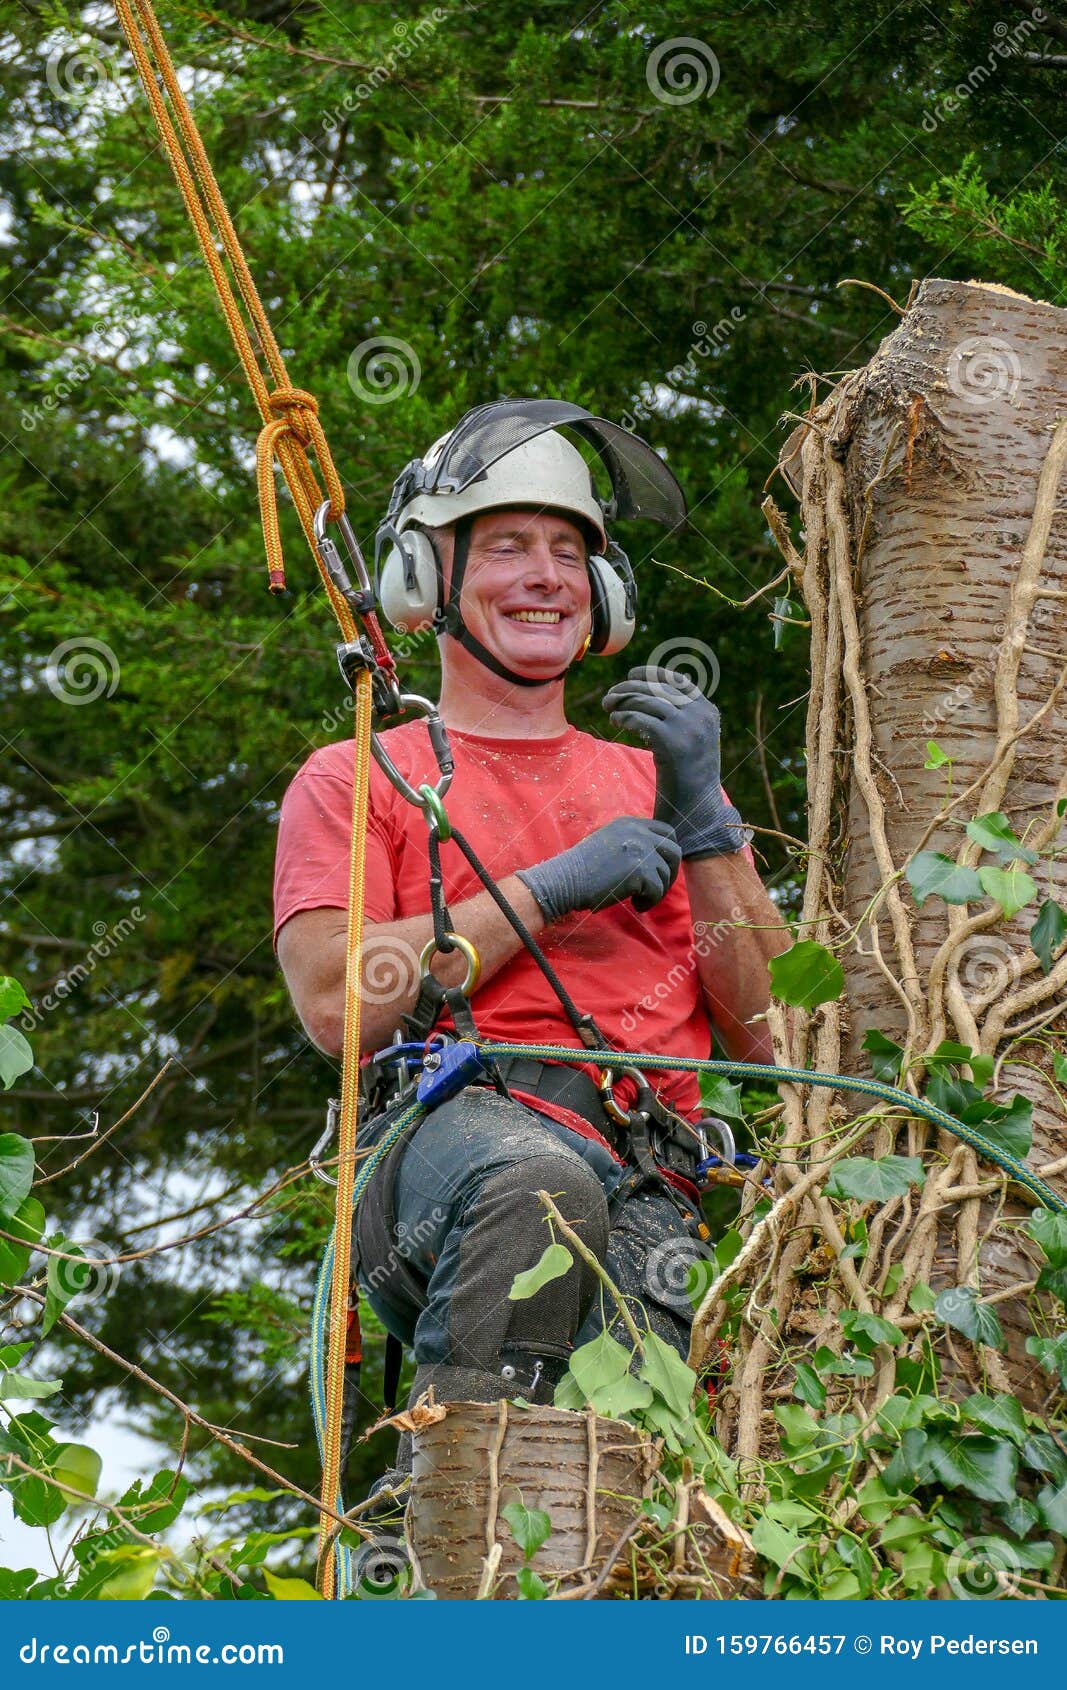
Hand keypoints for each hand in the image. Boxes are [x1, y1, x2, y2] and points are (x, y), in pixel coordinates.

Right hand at [516, 815, 681, 923]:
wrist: (565, 880)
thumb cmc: (581, 868)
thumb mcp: (607, 842)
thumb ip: (630, 842)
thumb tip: (655, 858)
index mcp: (630, 823)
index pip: (666, 831)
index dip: (667, 852)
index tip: (658, 868)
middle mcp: (638, 832)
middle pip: (674, 851)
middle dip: (669, 872)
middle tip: (656, 887)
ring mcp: (641, 850)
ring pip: (666, 874)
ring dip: (657, 890)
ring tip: (639, 899)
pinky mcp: (640, 870)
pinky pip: (657, 890)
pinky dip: (649, 901)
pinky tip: (636, 905)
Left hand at [602, 665, 750, 858]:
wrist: (698, 809)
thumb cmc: (689, 778)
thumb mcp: (693, 740)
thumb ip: (681, 717)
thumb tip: (650, 694)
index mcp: (708, 712)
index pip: (679, 680)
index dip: (652, 673)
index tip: (631, 674)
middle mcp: (700, 715)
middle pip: (657, 688)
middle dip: (629, 688)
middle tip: (609, 698)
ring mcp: (687, 728)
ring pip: (646, 700)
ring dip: (622, 702)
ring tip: (609, 710)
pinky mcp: (671, 742)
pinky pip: (640, 719)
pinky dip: (624, 717)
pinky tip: (616, 722)